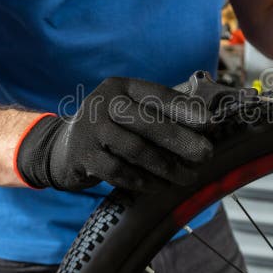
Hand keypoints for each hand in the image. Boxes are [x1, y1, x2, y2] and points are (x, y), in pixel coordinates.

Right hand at [14, 73, 249, 192]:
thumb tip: (207, 125)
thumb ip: (160, 113)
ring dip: (166, 167)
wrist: (62, 148)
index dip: (186, 109)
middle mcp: (104, 103)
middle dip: (182, 141)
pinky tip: (160, 185)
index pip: (158, 95)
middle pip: (149, 123)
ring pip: (137, 151)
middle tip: (206, 155)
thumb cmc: (111, 128)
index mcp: (121, 87)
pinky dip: (144, 181)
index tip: (210, 123)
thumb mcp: (129, 110)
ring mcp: (91, 130)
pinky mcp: (83, 157)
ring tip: (187, 177)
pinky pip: (120, 172)